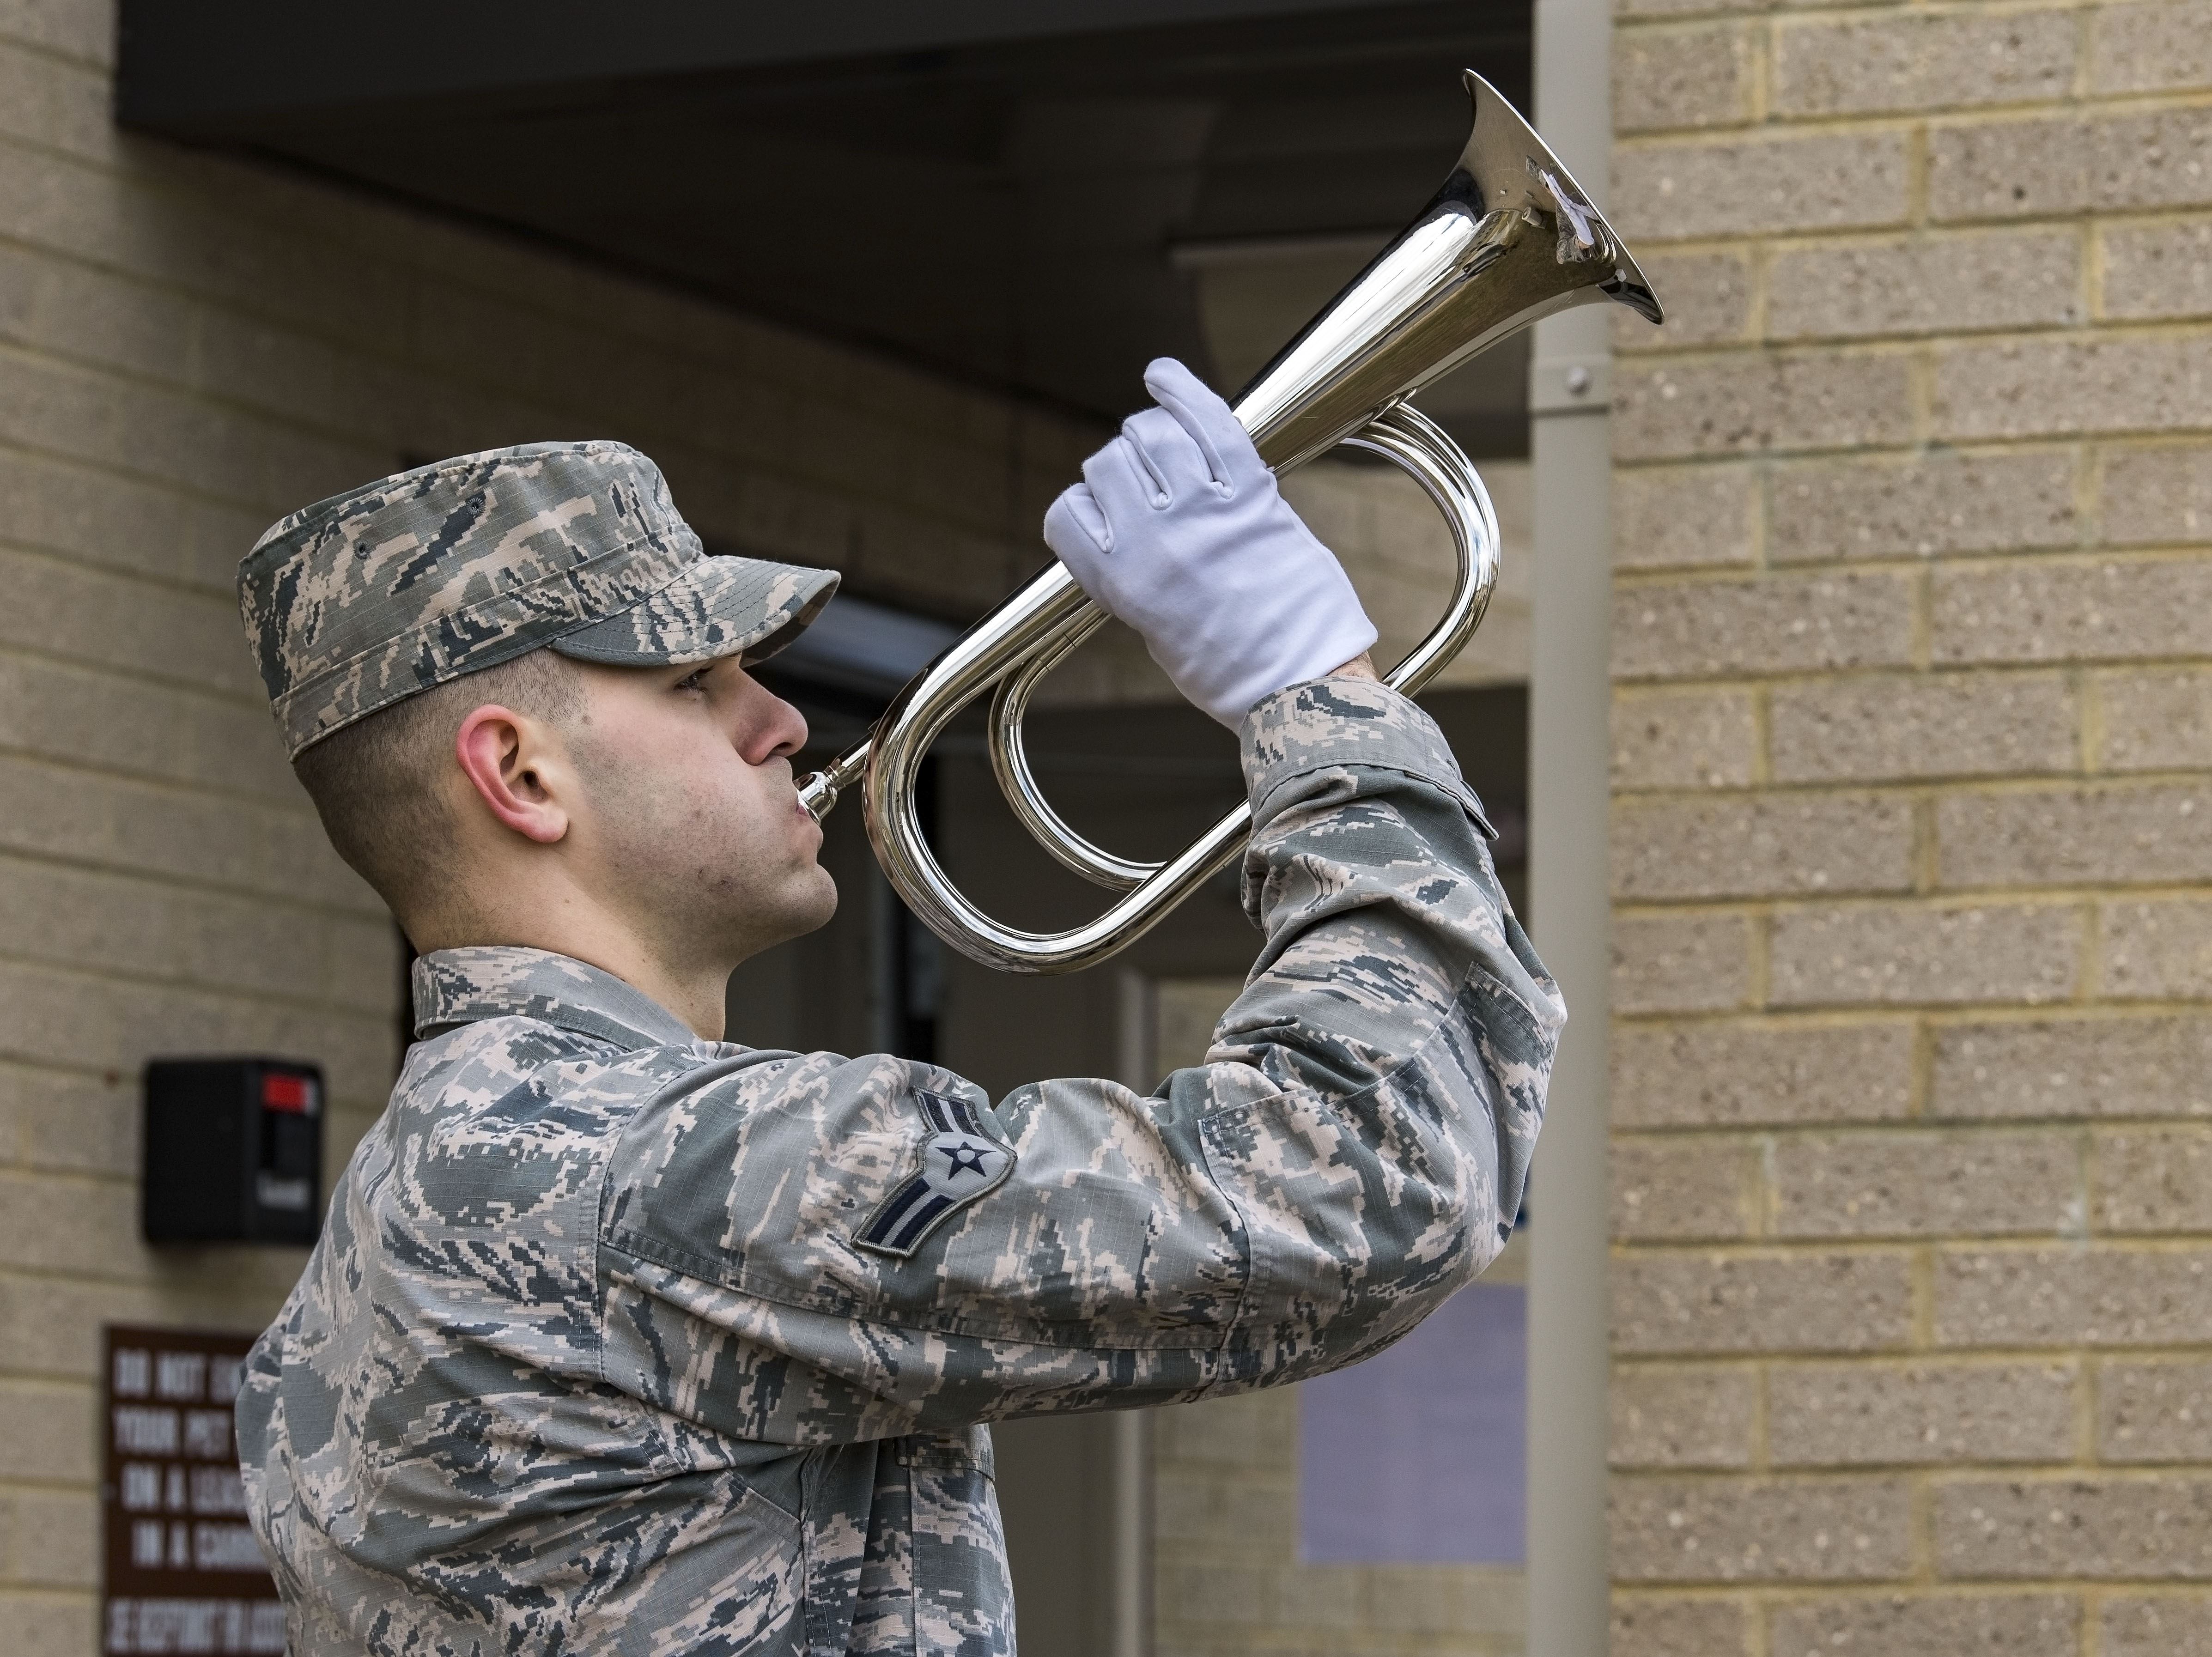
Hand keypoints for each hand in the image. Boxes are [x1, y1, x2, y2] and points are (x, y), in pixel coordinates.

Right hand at [1043, 358, 1377, 728]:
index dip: (1084, 509)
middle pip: (1107, 465)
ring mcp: (1204, 512)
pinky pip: (1209, 422)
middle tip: (1149, 485)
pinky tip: (1164, 377)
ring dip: (1152, 432)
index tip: (1105, 514)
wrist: (1303, 683)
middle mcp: (1154, 541)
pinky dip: (1182, 389)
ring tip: (1164, 444)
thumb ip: (1132, 576)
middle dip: (1121, 468)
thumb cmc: (1233, 670)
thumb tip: (1128, 522)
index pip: (1067, 515)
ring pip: (1151, 435)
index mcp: (1122, 584)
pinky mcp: (1252, 494)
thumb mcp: (1155, 631)